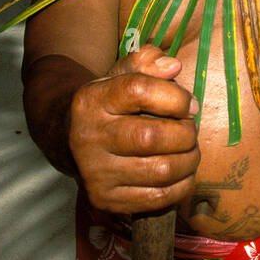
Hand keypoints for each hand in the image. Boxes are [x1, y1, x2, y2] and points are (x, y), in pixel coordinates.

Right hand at [69, 44, 200, 213]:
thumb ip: (148, 61)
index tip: (190, 106)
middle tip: (190, 130)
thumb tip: (173, 67)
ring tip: (189, 150)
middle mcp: (88, 136)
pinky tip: (182, 172)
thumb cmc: (108, 103)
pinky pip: (158, 198)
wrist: (69, 140)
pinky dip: (182, 185)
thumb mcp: (121, 73)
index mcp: (91, 100)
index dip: (176, 97)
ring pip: (161, 170)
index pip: (140, 91)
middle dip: (186, 133)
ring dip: (189, 160)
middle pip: (152, 136)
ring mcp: (95, 172)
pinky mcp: (105, 199)